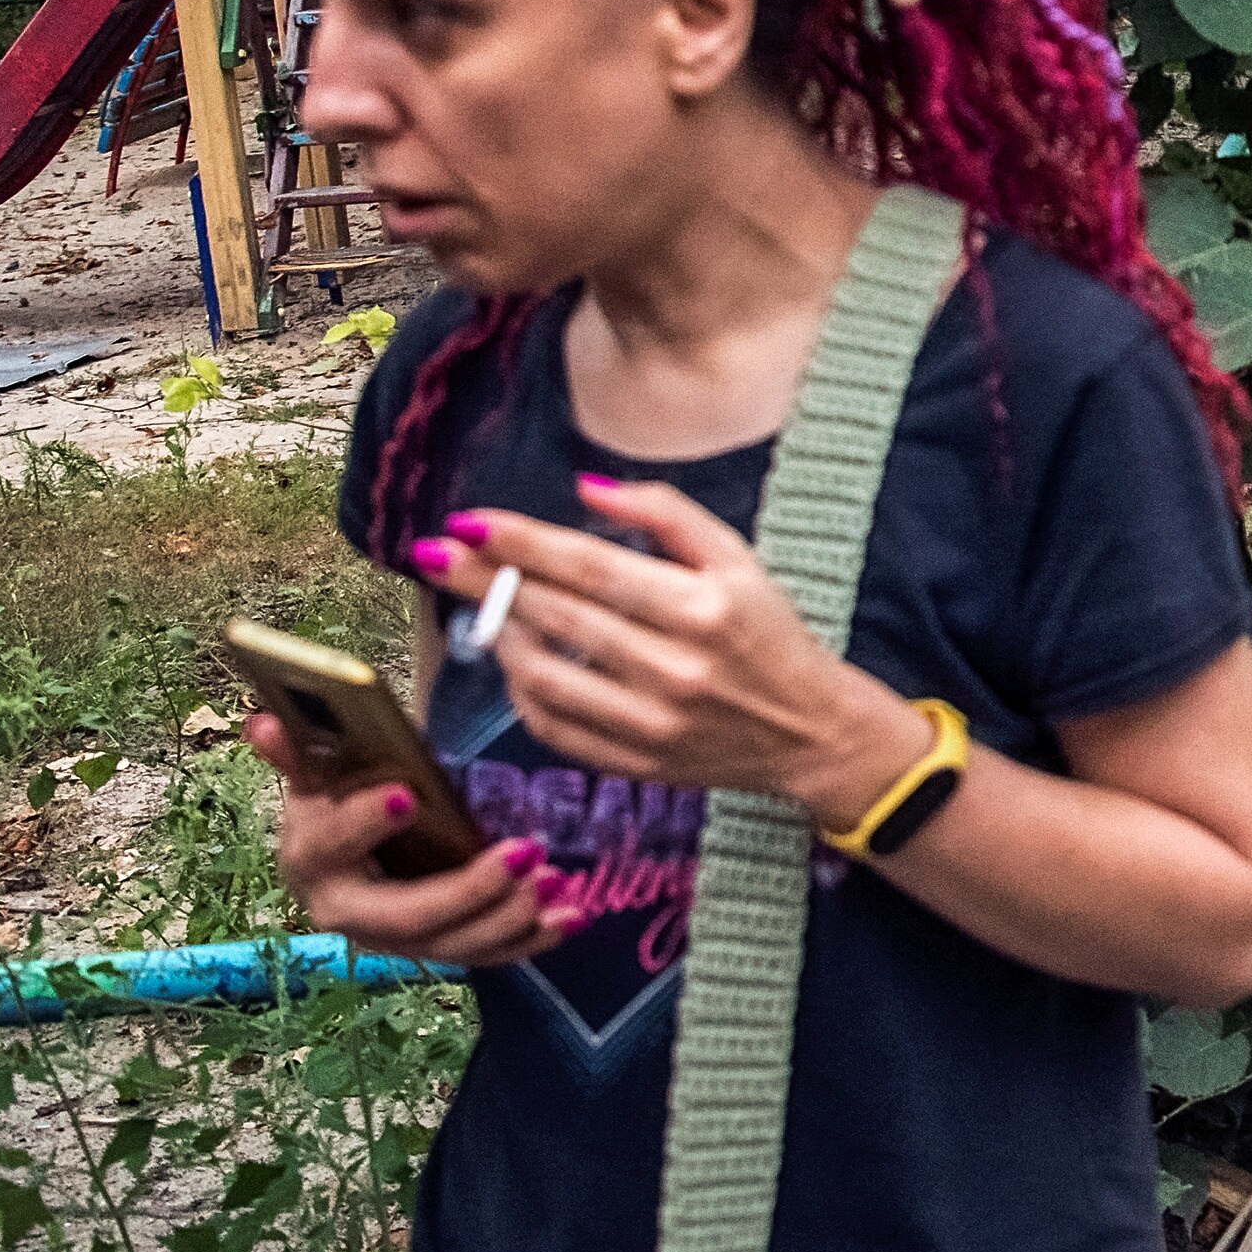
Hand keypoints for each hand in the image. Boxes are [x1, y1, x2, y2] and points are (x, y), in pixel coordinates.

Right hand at [251, 717, 574, 966]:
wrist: (355, 844)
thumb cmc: (342, 795)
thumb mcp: (322, 769)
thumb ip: (302, 750)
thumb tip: (263, 723)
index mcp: (311, 859)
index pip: (331, 846)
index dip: (364, 823)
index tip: (407, 793)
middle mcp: (347, 911)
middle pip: (404, 917)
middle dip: (466, 891)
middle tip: (523, 852)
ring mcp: (394, 939)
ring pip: (451, 945)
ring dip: (508, 918)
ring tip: (555, 881)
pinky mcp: (439, 947)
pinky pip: (486, 954)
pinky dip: (530, 939)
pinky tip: (571, 917)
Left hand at [410, 478, 929, 832]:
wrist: (811, 731)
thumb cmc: (771, 635)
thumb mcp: (739, 559)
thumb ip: (668, 514)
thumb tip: (586, 487)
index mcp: (705, 607)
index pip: (591, 566)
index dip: (522, 541)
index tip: (468, 521)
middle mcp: (677, 667)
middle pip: (555, 614)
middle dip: (485, 578)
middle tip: (441, 553)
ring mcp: (652, 723)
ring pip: (542, 673)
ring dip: (500, 634)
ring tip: (485, 607)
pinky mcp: (634, 764)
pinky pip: (551, 726)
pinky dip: (521, 690)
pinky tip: (519, 659)